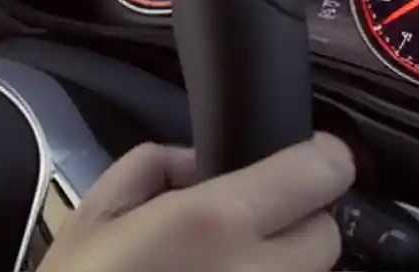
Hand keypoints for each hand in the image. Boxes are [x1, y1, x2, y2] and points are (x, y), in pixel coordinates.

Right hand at [41, 132, 353, 271]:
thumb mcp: (94, 215)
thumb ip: (153, 166)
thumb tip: (195, 162)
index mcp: (218, 222)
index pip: (324, 174)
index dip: (322, 158)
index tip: (306, 157)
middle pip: (325, 237)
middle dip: (296, 223)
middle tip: (247, 226)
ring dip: (277, 269)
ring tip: (221, 269)